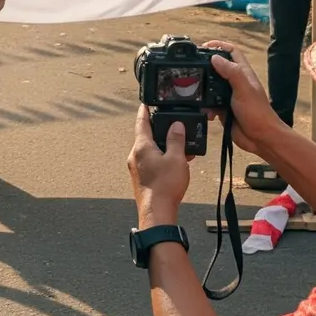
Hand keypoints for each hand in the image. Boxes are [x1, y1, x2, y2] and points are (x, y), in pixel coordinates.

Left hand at [128, 106, 189, 223]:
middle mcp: (135, 156)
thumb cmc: (165, 186)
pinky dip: (162, 160)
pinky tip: (176, 165)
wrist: (157, 212)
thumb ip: (176, 140)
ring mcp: (137, 168)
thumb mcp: (176, 158)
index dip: (144, 111)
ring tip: (180, 150)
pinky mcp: (141, 178)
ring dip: (164, 148)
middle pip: (146, 137)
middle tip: (171, 126)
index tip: (144, 103)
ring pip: (151, 151)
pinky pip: (151, 163)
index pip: (141, 122)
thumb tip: (176, 126)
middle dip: (160, 131)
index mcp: (141, 147)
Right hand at [204, 42, 282, 155]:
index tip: (204, 46)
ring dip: (203, 89)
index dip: (219, 45)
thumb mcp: (244, 89)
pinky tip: (205, 111)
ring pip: (211, 86)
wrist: (260, 138)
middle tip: (192, 66)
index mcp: (243, 74)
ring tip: (194, 91)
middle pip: (218, 67)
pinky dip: (205, 106)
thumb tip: (215, 58)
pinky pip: (209, 103)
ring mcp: (228, 96)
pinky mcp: (222, 109)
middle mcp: (235, 83)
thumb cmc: (257, 112)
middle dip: (205, 66)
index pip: (232, 52)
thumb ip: (231, 72)